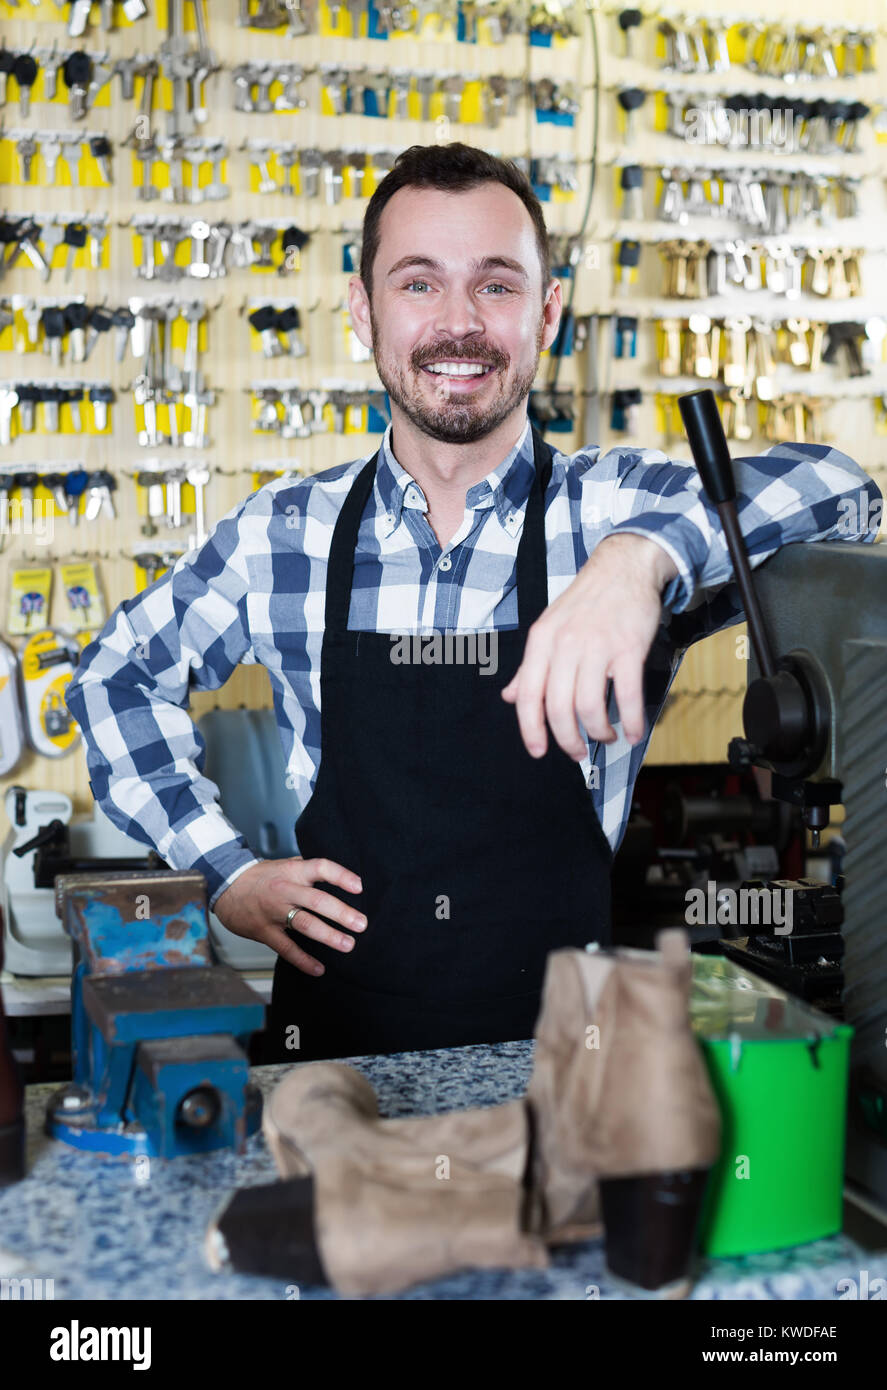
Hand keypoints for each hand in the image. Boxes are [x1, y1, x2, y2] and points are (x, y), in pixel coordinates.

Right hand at [213, 857, 365, 976]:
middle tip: (361, 924)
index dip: (341, 876)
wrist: (225, 886)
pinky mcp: (264, 931)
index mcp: (293, 871)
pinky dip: (303, 960)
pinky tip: (318, 969)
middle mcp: (285, 890)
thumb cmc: (260, 877)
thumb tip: (337, 873)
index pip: (320, 867)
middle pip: (316, 900)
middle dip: (341, 913)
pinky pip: (286, 948)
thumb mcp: (284, 865)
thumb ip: (307, 868)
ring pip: (304, 924)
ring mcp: (274, 912)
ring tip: (348, 945)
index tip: (359, 886)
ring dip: (328, 936)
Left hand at [502, 533, 676, 759]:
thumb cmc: (586, 600)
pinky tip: (634, 731)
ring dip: (599, 732)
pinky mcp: (628, 648)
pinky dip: (631, 721)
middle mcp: (565, 645)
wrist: (623, 567)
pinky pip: (627, 695)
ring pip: (590, 706)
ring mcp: (598, 646)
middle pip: (559, 708)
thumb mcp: (548, 627)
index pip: (527, 695)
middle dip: (568, 739)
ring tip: (607, 736)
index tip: (537, 750)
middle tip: (578, 751)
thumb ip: (530, 666)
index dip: (530, 729)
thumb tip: (510, 696)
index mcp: (541, 641)